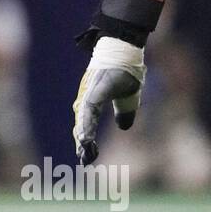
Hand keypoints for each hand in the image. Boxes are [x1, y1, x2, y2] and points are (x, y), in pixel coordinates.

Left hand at [72, 35, 145, 165]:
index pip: (87, 126)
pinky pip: (90, 110)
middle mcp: (87, 100)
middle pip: (82, 126)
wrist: (126, 50)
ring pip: (84, 120)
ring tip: (83, 153)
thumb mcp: (128, 97)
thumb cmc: (124, 71)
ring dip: (83, 137)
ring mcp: (89, 94)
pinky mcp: (95, 90)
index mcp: (93, 103)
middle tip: (83, 161)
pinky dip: (86, 125)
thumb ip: (124, 112)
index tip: (86, 159)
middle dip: (83, 145)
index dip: (87, 142)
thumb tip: (124, 127)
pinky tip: (84, 138)